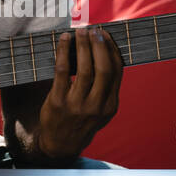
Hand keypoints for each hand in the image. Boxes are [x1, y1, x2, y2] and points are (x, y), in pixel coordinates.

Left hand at [32, 26, 122, 161]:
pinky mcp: (58, 102)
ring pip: (84, 69)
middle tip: (94, 30)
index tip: (106, 35)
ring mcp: (77, 105)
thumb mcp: (101, 109)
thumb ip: (106, 86)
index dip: (112, 50)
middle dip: (100, 46)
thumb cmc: (82, 120)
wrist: (61, 144)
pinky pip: (62, 71)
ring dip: (83, 46)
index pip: (116, 71)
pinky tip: (63, 40)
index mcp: (111, 105)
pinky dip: (63, 52)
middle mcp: (97, 106)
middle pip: (103, 69)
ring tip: (80, 32)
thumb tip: (107, 51)